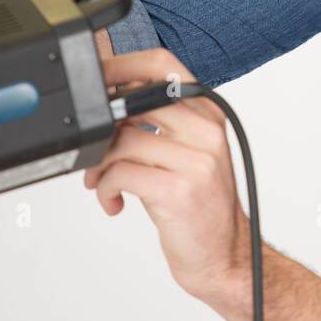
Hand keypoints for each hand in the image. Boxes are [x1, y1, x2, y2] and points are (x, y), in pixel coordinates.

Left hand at [83, 48, 249, 302]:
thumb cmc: (199, 206)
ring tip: (104, 183)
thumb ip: (159, 123)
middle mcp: (206, 132)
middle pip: (132, 104)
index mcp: (209, 115)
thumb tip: (109, 101)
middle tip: (96, 153)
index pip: (162, 66)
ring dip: (98, 166)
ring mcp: (196, 161)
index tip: (96, 84)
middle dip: (101, 129)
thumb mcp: (188, 154)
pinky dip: (104, 188)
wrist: (225, 255)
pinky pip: (119, 173)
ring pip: (121, 140)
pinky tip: (114, 201)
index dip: (121, 67)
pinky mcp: (178, 191)